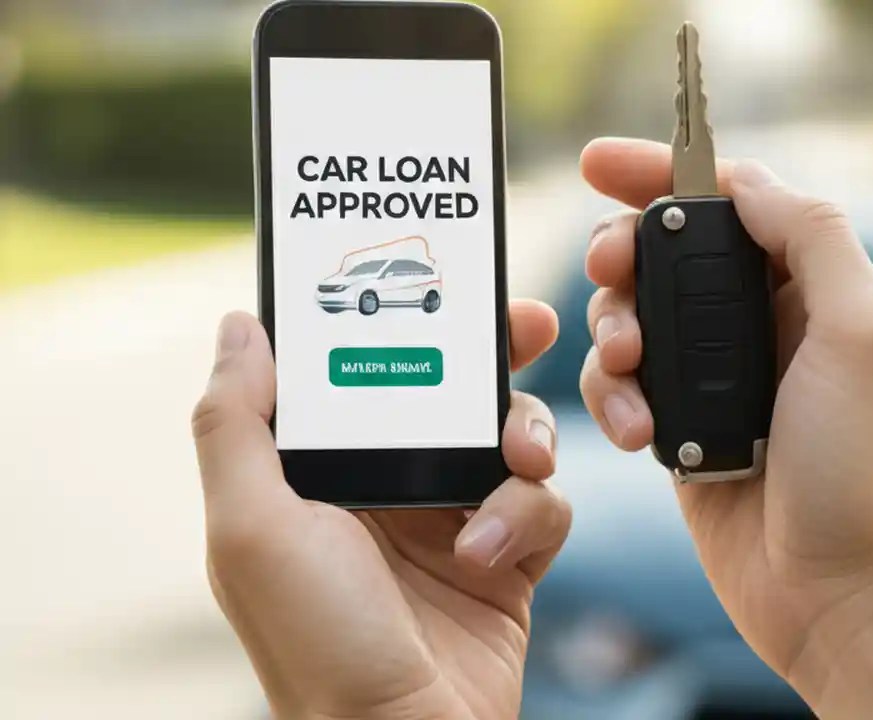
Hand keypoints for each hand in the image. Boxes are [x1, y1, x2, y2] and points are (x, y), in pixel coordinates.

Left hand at [193, 303, 567, 719]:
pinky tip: (495, 554)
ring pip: (507, 435)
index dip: (401, 320)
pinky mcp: (507, 556)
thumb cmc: (317, 645)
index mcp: (321, 472)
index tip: (436, 279)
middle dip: (493, 354)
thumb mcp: (253, 528)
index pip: (363, 371)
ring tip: (519, 461)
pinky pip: (542, 500)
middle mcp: (387, 488)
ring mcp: (450, 520)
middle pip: (450, 390)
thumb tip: (240, 327)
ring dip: (522, 439)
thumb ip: (237, 425)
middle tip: (530, 325)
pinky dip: (529, 517)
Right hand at [578, 138, 872, 717]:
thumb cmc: (867, 472)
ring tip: (629, 369)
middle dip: (623, 254)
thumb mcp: (865, 332)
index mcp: (815, 289)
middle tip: (605, 271)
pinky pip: (624, 391)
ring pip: (635, 321)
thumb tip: (745, 181)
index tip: (602, 163)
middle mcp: (766, 329)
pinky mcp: (684, 435)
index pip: (732, 205)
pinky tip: (640, 434)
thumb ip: (811, 237)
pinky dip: (616, 400)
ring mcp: (720, 384)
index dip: (663, 176)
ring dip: (614, 333)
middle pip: (668, 256)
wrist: (842, 597)